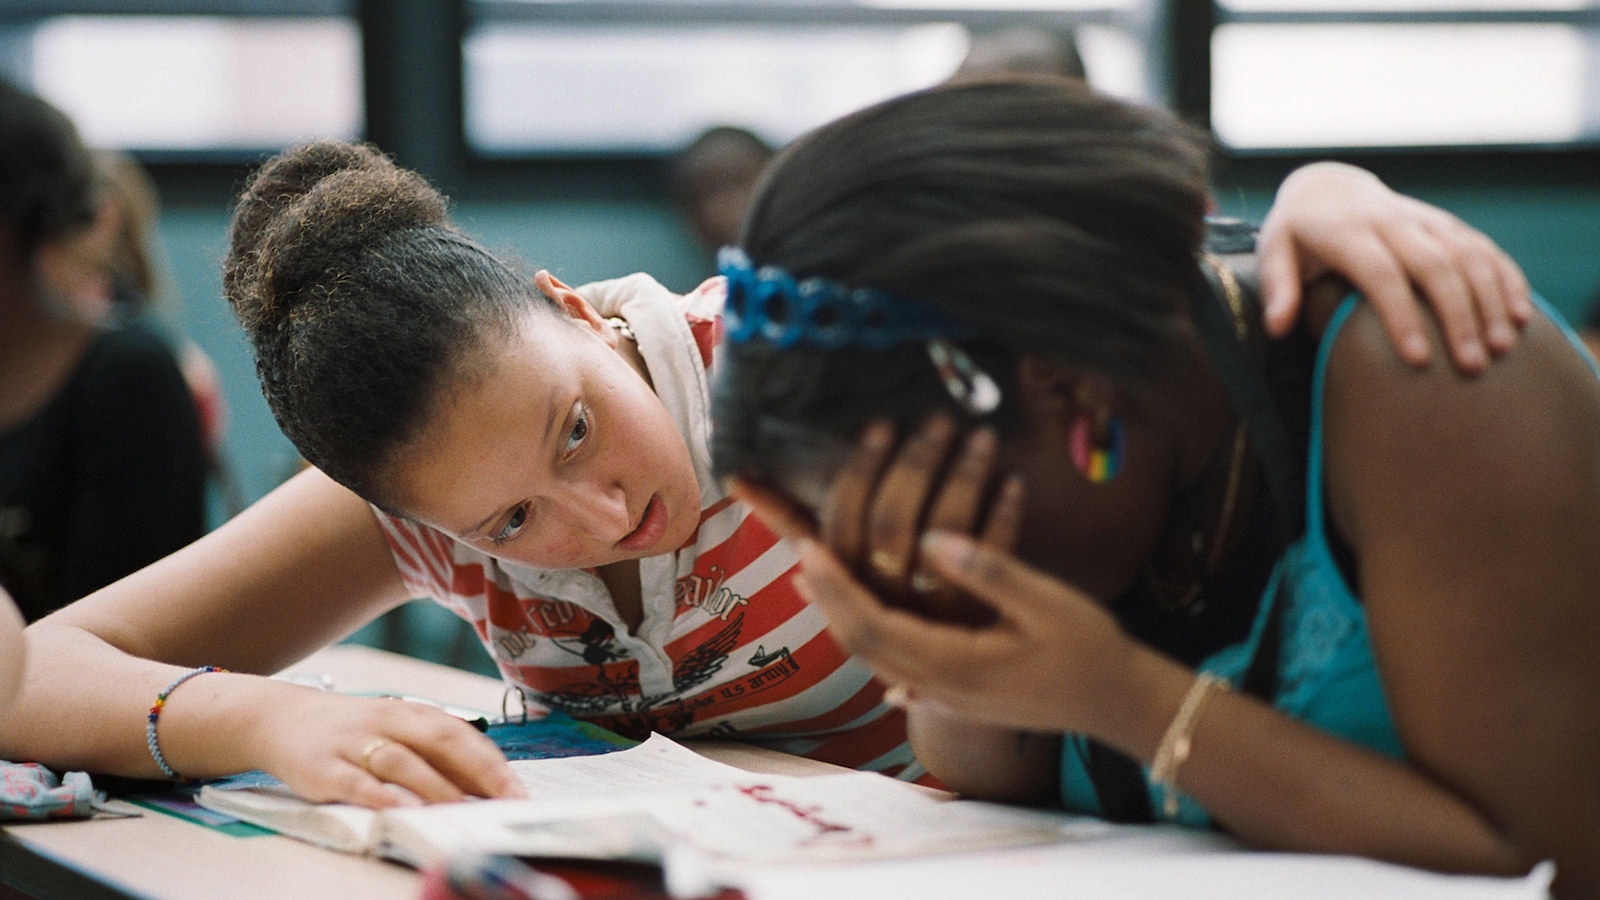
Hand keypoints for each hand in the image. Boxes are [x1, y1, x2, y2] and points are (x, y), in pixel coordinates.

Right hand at [249, 690, 525, 807]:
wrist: (280, 718)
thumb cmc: (352, 731)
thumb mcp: (395, 730)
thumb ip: (434, 754)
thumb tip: (484, 786)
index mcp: (411, 712)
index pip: (461, 734)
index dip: (492, 762)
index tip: (518, 791)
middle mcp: (387, 722)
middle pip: (440, 740)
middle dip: (478, 772)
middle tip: (505, 801)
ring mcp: (354, 744)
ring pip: (402, 761)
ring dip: (435, 785)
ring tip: (462, 810)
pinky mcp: (324, 768)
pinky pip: (355, 782)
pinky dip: (380, 796)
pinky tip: (401, 810)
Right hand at [731, 416, 1023, 622]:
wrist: (962, 677)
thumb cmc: (889, 599)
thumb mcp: (838, 563)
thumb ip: (792, 522)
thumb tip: (735, 476)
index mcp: (848, 585)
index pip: (840, 527)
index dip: (858, 473)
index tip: (880, 425)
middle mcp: (885, 603)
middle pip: (891, 528)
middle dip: (915, 465)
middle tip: (938, 418)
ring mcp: (936, 615)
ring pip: (944, 538)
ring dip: (965, 479)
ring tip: (982, 435)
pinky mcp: (986, 617)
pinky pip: (996, 559)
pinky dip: (1005, 514)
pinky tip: (1015, 479)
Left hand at [791, 531, 1136, 737]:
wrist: (1118, 704)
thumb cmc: (1089, 647)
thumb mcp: (1045, 602)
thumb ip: (988, 569)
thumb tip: (932, 536)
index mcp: (956, 664)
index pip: (873, 624)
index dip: (835, 587)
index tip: (807, 548)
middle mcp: (939, 687)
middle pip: (860, 643)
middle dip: (825, 596)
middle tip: (797, 549)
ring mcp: (945, 696)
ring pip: (873, 656)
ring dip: (840, 614)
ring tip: (812, 576)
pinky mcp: (954, 694)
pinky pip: (894, 663)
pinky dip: (868, 633)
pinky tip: (859, 615)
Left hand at [1258, 161, 1530, 372]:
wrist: (1328, 187)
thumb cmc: (1297, 233)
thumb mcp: (1275, 251)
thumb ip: (1279, 287)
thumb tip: (1278, 327)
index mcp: (1348, 231)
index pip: (1381, 274)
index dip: (1401, 315)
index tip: (1417, 359)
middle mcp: (1393, 221)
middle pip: (1435, 266)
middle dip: (1456, 317)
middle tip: (1470, 365)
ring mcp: (1426, 220)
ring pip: (1468, 256)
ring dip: (1489, 300)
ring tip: (1501, 348)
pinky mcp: (1447, 223)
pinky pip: (1485, 247)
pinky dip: (1506, 278)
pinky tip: (1521, 315)